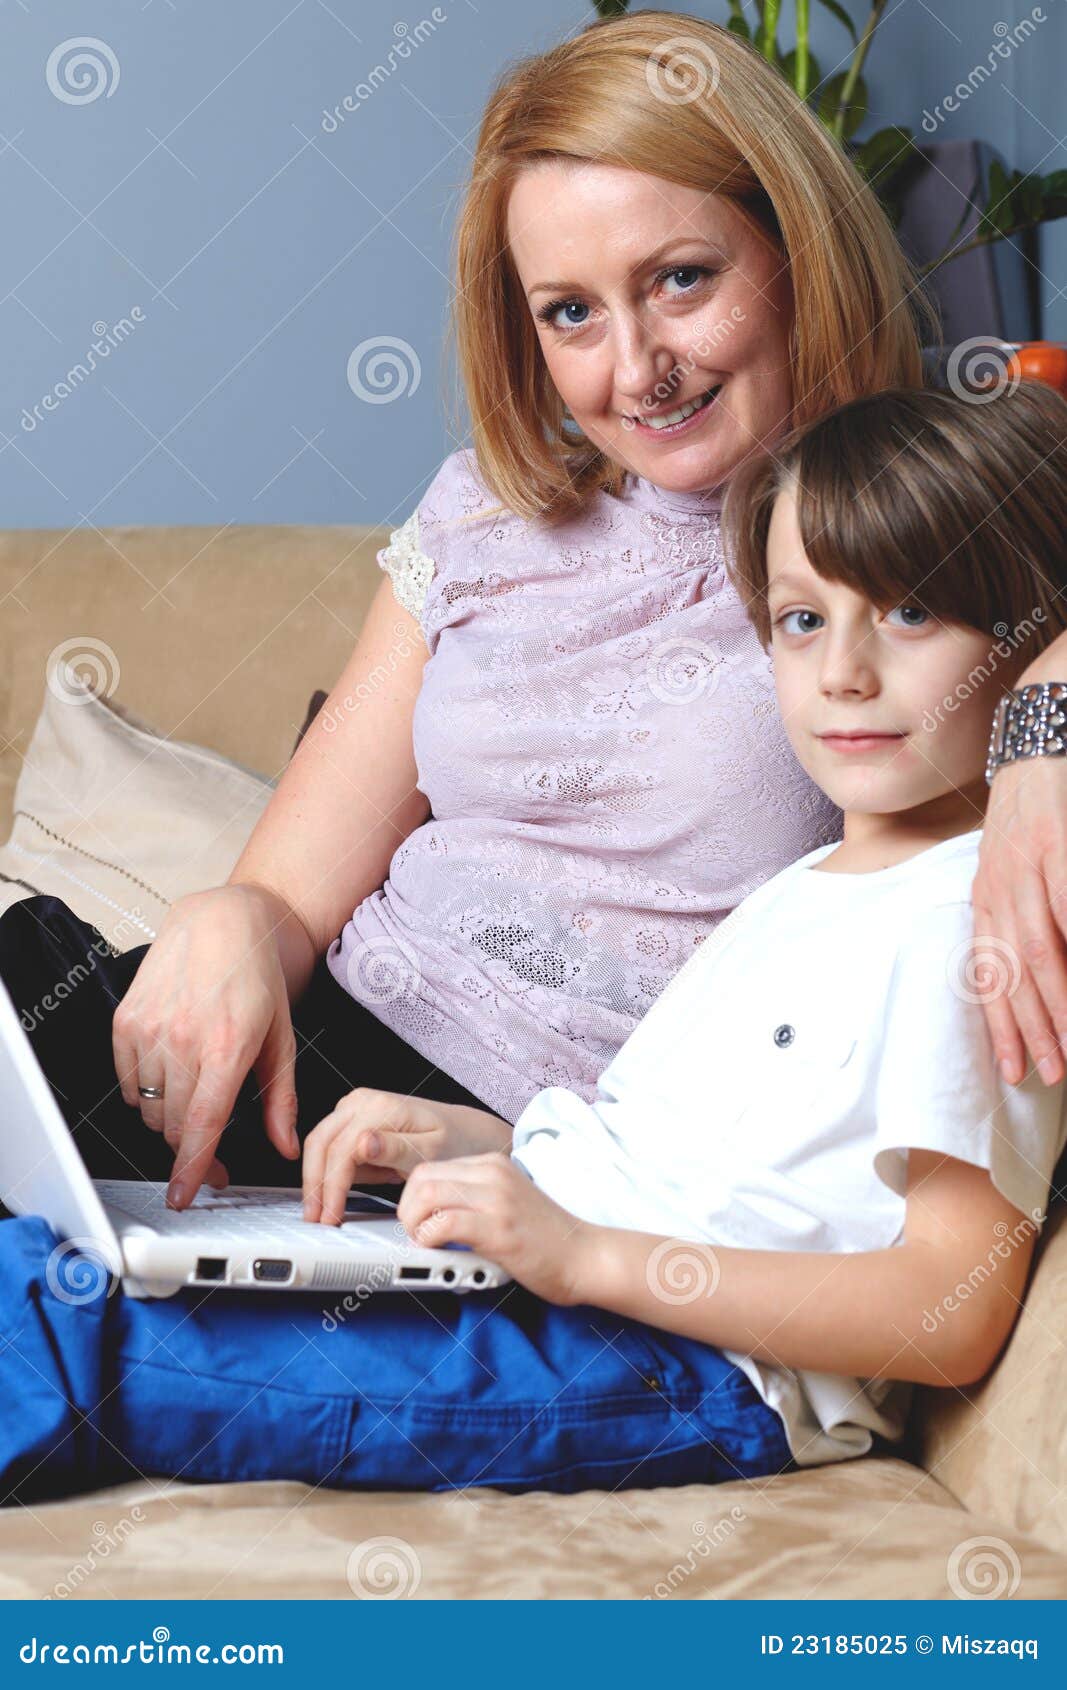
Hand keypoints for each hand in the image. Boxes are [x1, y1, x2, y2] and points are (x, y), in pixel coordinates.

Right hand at [111, 883, 311, 1206]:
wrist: (222, 920)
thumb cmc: (257, 975)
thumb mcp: (282, 1038)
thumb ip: (282, 1099)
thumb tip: (286, 1146)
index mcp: (227, 1047)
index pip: (200, 1126)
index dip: (191, 1169)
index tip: (183, 1195)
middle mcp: (182, 1039)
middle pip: (173, 1125)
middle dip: (190, 1145)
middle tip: (210, 1143)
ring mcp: (149, 1028)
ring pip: (148, 1108)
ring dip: (168, 1115)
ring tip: (194, 1089)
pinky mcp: (125, 1020)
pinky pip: (126, 1082)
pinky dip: (143, 1090)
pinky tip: (169, 1071)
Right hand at [301, 1088, 512, 1223]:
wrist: (466, 1133)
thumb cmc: (453, 1142)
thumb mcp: (430, 1152)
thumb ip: (395, 1149)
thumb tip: (362, 1142)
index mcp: (382, 1107)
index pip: (341, 1149)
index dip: (331, 1187)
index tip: (331, 1216)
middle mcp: (363, 1101)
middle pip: (321, 1143)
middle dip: (315, 1185)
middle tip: (316, 1218)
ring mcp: (356, 1107)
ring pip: (320, 1143)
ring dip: (316, 1178)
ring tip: (321, 1212)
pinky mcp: (355, 1118)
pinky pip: (330, 1144)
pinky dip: (327, 1170)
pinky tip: (333, 1194)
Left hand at [396, 1152, 593, 1303]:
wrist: (585, 1256)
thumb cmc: (547, 1237)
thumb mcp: (507, 1202)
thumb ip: (474, 1198)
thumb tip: (431, 1212)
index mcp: (494, 1164)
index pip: (432, 1167)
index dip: (413, 1197)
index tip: (416, 1219)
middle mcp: (493, 1173)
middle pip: (422, 1177)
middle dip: (407, 1209)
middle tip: (415, 1234)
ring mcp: (497, 1198)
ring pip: (427, 1195)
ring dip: (414, 1224)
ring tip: (424, 1243)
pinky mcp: (498, 1228)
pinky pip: (444, 1223)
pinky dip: (429, 1238)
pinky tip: (438, 1250)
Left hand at [974, 755, 1066, 1085]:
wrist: (1043, 742)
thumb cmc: (1038, 814)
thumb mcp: (1019, 867)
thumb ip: (1029, 918)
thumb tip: (1043, 974)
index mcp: (987, 897)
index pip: (990, 973)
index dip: (1001, 1026)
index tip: (1012, 1071)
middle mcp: (999, 887)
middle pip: (1012, 972)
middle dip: (1031, 1030)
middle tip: (1048, 1074)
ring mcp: (1027, 867)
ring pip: (1041, 949)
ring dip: (1056, 1003)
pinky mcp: (1057, 845)